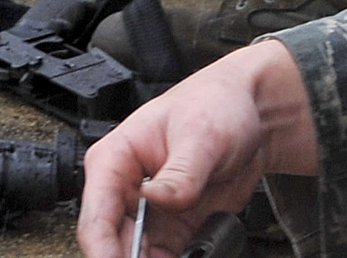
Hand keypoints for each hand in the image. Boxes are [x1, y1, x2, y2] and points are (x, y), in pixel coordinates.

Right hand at [76, 41, 318, 257]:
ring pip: (139, 257)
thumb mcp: (201, 135)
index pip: (96, 219)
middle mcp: (125, 190)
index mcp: (114, 160)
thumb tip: (154, 198)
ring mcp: (149, 212)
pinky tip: (194, 256)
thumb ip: (181, 173)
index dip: (104, 254)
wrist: (250, 112)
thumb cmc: (215, 104)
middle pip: (114, 246)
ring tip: (186, 255)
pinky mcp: (174, 228)